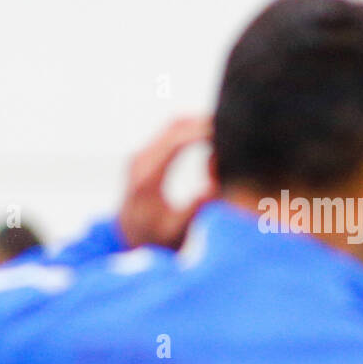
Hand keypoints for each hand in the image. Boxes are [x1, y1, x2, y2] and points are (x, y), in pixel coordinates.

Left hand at [117, 116, 217, 250]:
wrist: (127, 236)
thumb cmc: (155, 238)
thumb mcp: (176, 231)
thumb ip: (196, 209)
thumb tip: (218, 185)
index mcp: (145, 180)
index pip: (175, 142)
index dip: (203, 132)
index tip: (228, 133)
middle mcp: (139, 161)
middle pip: (177, 126)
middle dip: (206, 125)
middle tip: (235, 135)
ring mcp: (140, 155)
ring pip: (175, 125)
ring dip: (201, 127)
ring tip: (225, 142)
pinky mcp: (145, 153)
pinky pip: (172, 132)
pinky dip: (193, 132)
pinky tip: (212, 143)